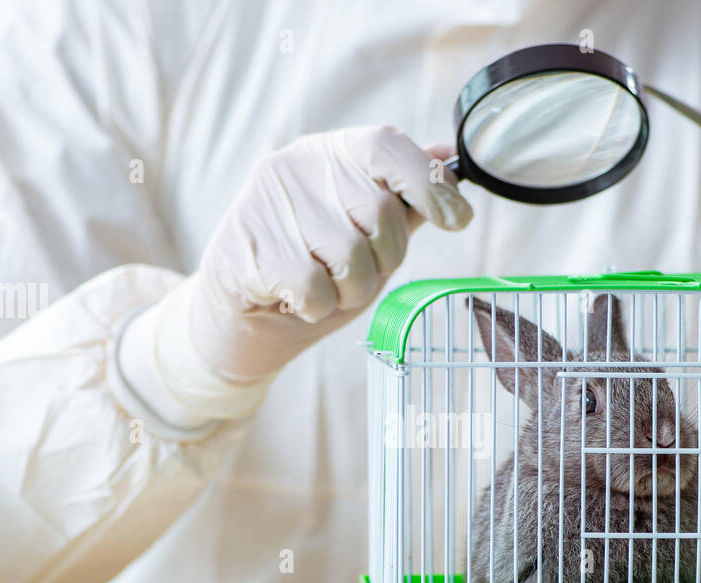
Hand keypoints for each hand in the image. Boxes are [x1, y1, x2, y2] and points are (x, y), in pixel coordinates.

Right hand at [192, 125, 471, 384]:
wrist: (241, 318)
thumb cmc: (314, 272)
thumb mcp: (368, 237)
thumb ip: (405, 203)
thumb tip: (450, 163)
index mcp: (331, 152)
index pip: (387, 146)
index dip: (429, 182)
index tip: (458, 219)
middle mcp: (296, 166)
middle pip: (379, 214)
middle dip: (382, 261)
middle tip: (353, 274)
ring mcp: (266, 203)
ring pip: (349, 258)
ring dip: (348, 291)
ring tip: (323, 287)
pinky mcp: (247, 247)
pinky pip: (315, 288)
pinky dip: (316, 307)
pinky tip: (296, 300)